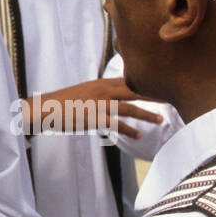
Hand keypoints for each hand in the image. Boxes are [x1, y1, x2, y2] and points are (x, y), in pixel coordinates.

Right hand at [20, 77, 163, 139]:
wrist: (44, 109)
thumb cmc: (62, 104)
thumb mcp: (83, 93)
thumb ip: (99, 95)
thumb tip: (111, 100)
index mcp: (100, 83)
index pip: (128, 80)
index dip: (146, 83)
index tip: (162, 85)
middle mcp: (102, 90)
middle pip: (134, 89)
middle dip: (154, 93)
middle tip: (172, 97)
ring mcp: (98, 103)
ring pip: (129, 107)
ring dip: (147, 114)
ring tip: (161, 120)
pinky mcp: (94, 117)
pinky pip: (117, 124)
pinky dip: (129, 130)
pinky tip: (138, 135)